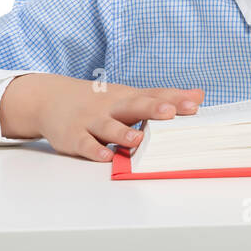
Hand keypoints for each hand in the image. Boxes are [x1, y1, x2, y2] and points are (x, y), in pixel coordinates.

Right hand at [0, 73, 204, 161]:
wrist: (51, 98)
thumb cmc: (100, 100)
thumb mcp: (130, 95)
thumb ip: (164, 97)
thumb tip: (199, 95)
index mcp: (129, 96)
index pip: (155, 95)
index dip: (175, 99)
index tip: (195, 103)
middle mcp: (112, 106)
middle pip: (134, 106)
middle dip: (153, 109)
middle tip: (171, 112)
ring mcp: (92, 120)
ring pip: (109, 126)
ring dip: (123, 132)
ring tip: (138, 139)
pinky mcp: (74, 136)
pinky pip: (85, 144)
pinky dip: (94, 149)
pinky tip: (105, 156)